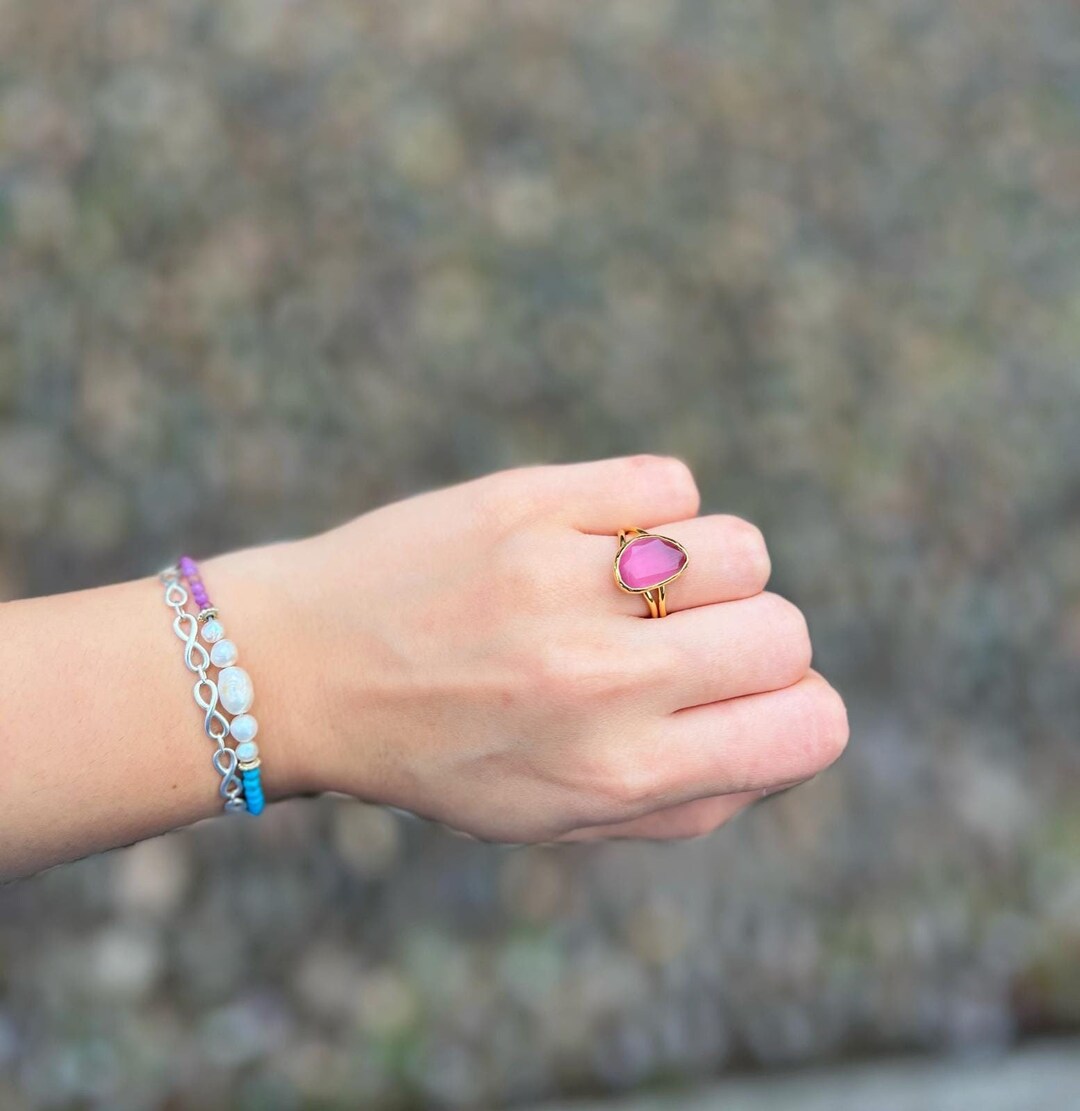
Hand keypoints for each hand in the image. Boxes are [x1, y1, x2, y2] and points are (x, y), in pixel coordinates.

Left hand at [228, 456, 848, 841]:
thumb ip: (692, 796)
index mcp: (619, 774)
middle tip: (682, 645)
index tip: (749, 701)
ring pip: (739, 546)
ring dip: (710, 569)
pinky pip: (666, 482)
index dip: (797, 712)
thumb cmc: (440, 755)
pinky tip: (598, 539)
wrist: (300, 671)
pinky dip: (652, 510)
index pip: (809, 727)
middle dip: (755, 642)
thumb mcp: (559, 821)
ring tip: (639, 587)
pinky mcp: (526, 501)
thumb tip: (792, 723)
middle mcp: (600, 680)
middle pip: (785, 631)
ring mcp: (562, 580)